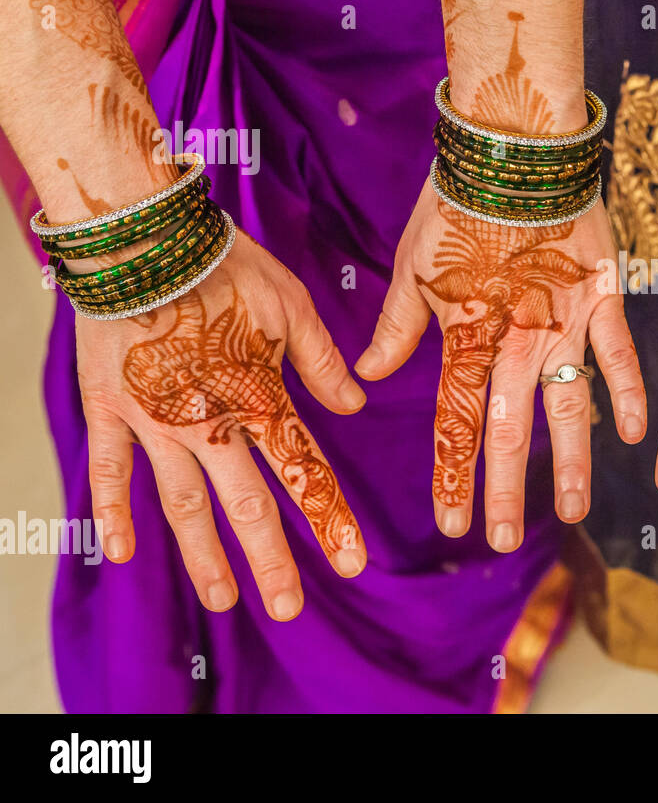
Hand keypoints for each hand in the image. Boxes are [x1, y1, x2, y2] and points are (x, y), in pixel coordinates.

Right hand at [78, 233, 368, 619]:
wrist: (142, 239)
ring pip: (181, 504)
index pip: (303, 474)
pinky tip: (124, 552)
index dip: (329, 521)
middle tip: (288, 609)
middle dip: (270, 561)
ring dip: (203, 554)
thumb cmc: (223, 265)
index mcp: (258, 399)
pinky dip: (112, 513)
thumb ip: (322, 363)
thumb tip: (357, 407)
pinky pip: (108, 471)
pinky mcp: (110, 410)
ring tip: (221, 598)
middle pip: (245, 506)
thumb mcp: (291, 306)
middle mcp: (209, 424)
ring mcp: (154, 423)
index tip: (352, 562)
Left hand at [355, 183, 646, 550]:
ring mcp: (563, 321)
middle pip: (509, 427)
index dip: (455, 474)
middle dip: (505, 488)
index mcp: (467, 333)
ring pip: (566, 403)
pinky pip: (619, 351)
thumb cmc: (454, 203)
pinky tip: (632, 433)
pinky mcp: (601, 295)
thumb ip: (396, 327)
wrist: (513, 149)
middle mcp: (514, 339)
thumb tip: (368, 379)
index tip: (451, 522)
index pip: (458, 420)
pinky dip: (628, 390)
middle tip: (505, 539)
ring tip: (572, 509)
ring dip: (569, 459)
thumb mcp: (412, 266)